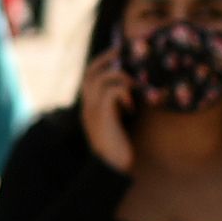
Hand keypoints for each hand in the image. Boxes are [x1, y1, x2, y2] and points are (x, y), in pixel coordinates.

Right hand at [77, 48, 134, 174]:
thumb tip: (134, 92)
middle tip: (125, 51)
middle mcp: (87, 106)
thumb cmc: (118, 149)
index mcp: (90, 107)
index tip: (119, 53)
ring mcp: (92, 111)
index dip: (103, 61)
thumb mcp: (118, 123)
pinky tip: (131, 105)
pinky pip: (110, 92)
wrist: (110, 170)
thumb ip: (119, 107)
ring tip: (134, 83)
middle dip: (108, 58)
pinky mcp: (102, 117)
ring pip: (99, 78)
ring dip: (119, 75)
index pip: (90, 76)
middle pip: (91, 72)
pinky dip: (123, 92)